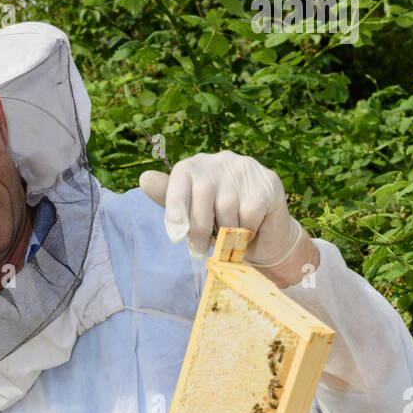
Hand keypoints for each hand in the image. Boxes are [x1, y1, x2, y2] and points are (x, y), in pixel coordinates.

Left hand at [139, 150, 318, 286]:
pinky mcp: (267, 182)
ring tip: (228, 239)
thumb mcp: (191, 215)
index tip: (176, 236)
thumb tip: (144, 179)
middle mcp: (219, 160)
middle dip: (199, 230)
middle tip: (198, 253)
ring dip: (226, 233)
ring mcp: (245, 168)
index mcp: (194, 166)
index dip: (176, 209)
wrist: (264, 233)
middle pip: (203, 195)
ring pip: (228, 207)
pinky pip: (249, 214)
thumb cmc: (220, 223)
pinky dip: (247, 231)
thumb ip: (170, 201)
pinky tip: (249, 231)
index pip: (178, 181)